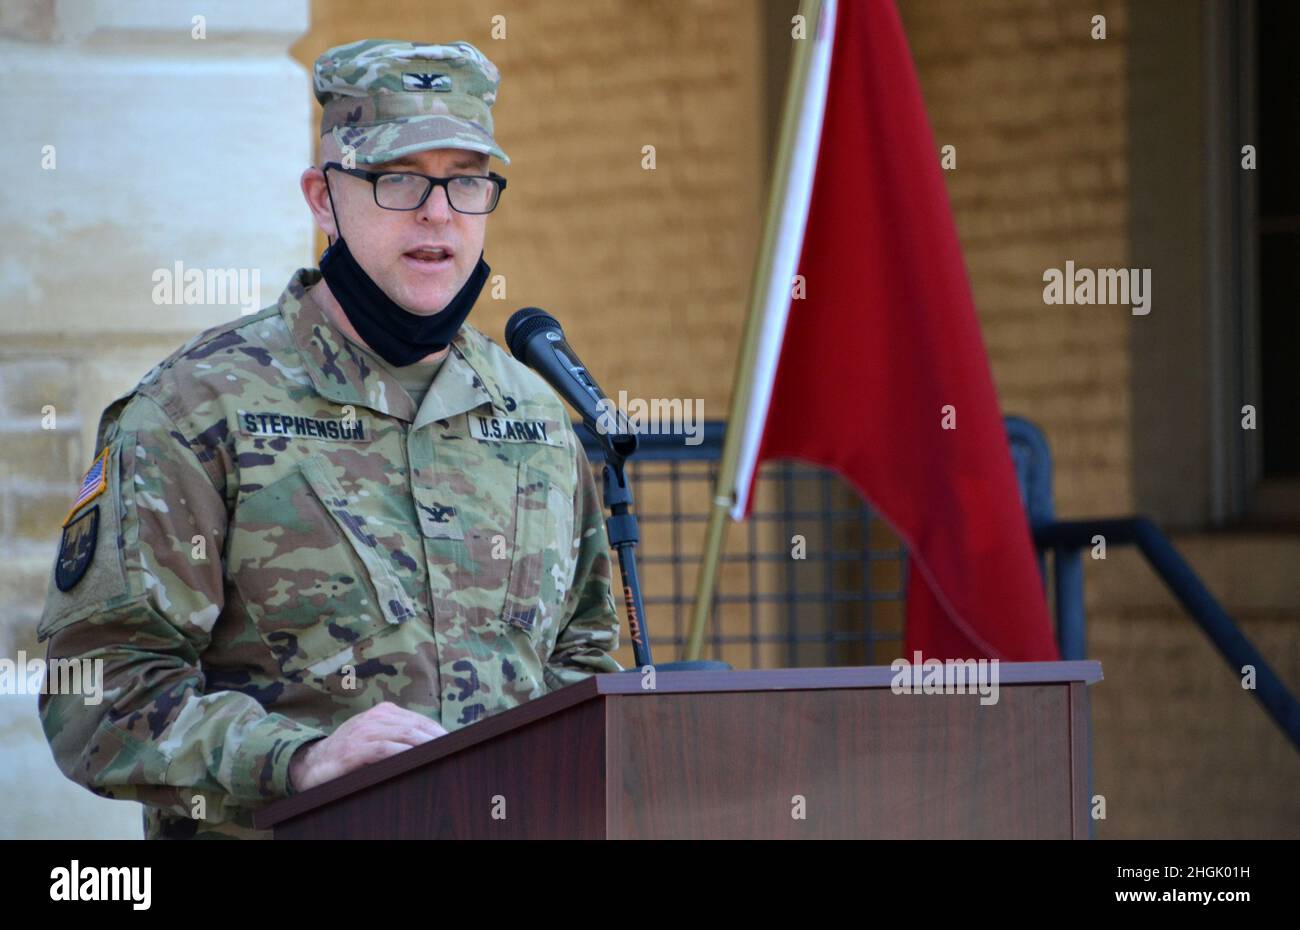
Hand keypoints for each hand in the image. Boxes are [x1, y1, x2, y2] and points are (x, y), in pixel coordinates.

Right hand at [288, 701, 446, 792]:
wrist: (312, 763)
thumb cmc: (349, 752)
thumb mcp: (374, 737)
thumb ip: (397, 736)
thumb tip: (430, 745)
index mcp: (384, 712)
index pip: (419, 720)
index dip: (438, 731)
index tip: (456, 742)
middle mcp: (376, 717)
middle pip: (416, 726)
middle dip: (437, 738)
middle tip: (455, 749)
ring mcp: (365, 732)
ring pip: (404, 735)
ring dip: (426, 745)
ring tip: (442, 753)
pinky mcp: (356, 749)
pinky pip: (385, 749)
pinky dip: (404, 753)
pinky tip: (417, 759)